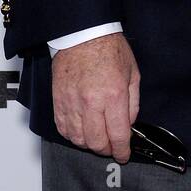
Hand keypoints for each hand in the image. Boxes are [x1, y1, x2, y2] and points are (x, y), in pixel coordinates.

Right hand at [51, 33, 139, 163]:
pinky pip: (63, 129)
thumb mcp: (132, 73)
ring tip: (97, 138)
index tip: (124, 155)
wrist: (82, 34)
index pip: (118, 135)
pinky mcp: (58, 102)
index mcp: (113, 95)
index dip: (122, 150)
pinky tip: (81, 131)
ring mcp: (72, 103)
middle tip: (112, 147)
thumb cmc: (109, 49)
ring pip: (78, 139)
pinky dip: (72, 136)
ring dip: (89, 144)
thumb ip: (133, 102)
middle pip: (96, 142)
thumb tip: (130, 124)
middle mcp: (91, 102)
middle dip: (106, 150)